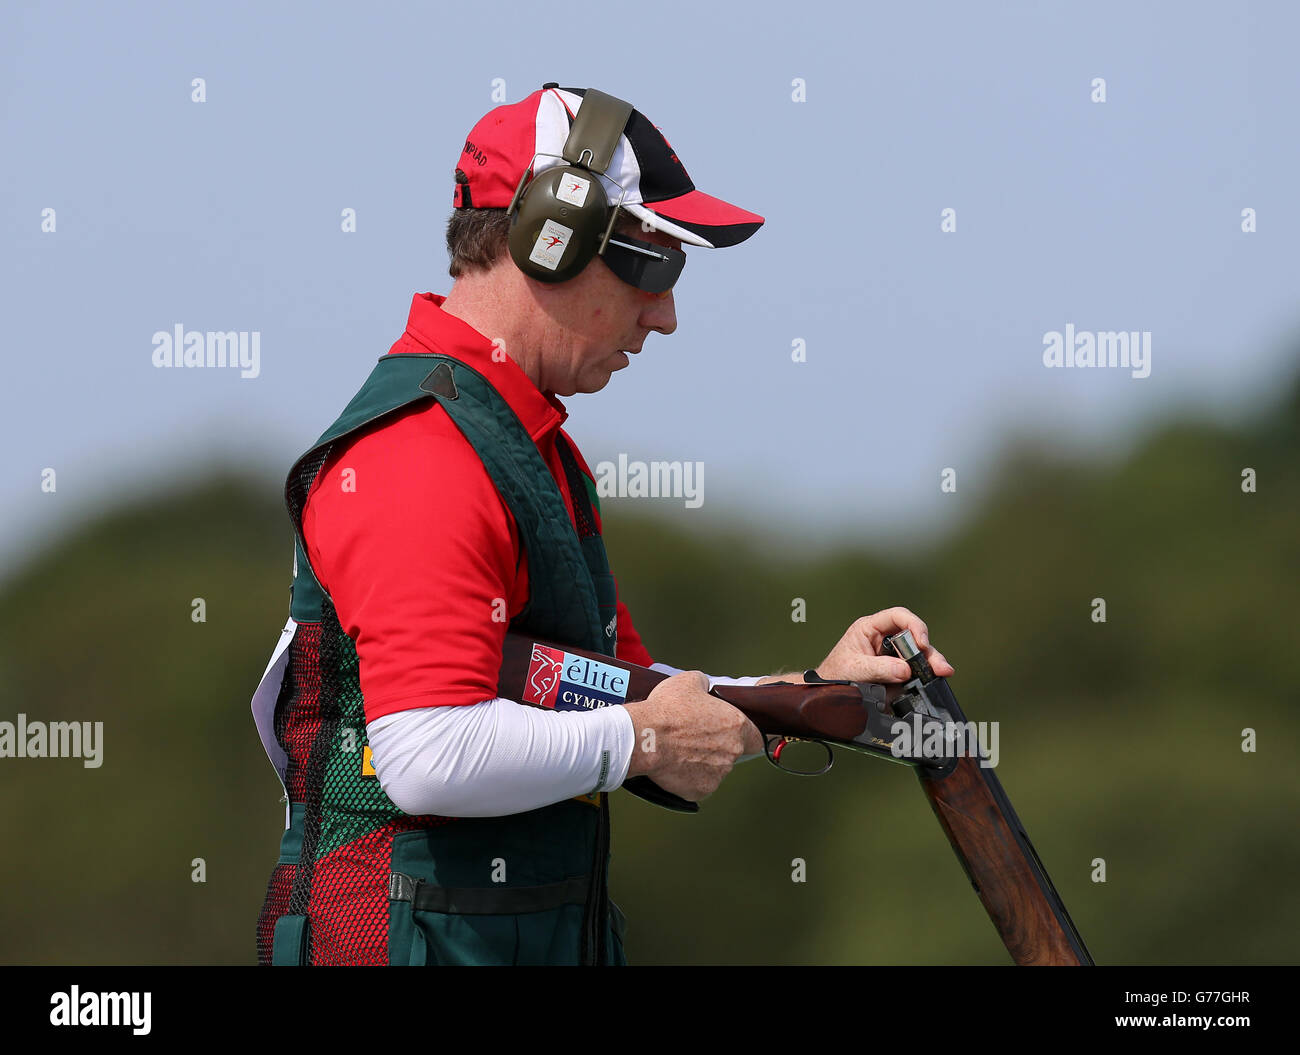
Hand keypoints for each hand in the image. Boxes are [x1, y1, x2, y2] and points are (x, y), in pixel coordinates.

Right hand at [623, 671, 763, 801]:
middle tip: (695, 738)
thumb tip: (705, 686)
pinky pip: (698, 784)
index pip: (756, 738)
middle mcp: (732, 752)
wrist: (644, 738)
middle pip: (732, 753)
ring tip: (680, 750)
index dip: (744, 735)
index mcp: (736, 726)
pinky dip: (689, 777)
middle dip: (717, 747)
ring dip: (703, 762)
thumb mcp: (688, 681)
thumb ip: (705, 683)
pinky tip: (675, 764)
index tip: (731, 733)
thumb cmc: (667, 710)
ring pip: (715, 769)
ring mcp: (717, 774)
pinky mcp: (700, 790)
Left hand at [814, 607, 954, 684]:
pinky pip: (915, 670)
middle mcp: (884, 639)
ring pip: (918, 654)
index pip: (898, 616)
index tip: (921, 643)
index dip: (914, 625)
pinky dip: (925, 675)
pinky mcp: (897, 671)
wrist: (826, 693)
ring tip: (941, 673)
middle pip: (914, 637)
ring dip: (931, 663)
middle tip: (939, 665)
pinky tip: (934, 680)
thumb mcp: (854, 669)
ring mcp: (892, 655)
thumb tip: (904, 669)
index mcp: (870, 628)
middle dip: (928, 650)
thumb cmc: (835, 674)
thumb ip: (878, 668)